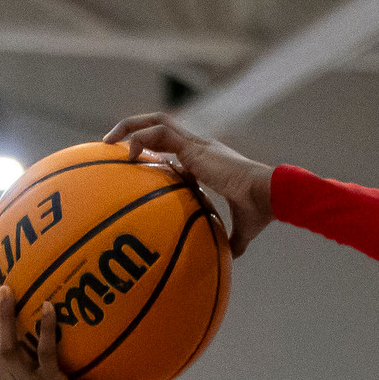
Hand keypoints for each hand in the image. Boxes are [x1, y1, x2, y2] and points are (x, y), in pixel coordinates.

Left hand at [106, 114, 273, 256]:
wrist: (270, 196)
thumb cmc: (260, 212)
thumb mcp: (242, 230)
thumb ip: (231, 240)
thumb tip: (225, 259)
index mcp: (208, 160)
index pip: (176, 145)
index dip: (155, 150)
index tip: (136, 162)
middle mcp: (200, 146)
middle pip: (160, 124)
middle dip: (134, 128)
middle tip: (111, 143)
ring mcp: (197, 143)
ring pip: (156, 121)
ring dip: (129, 127)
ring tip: (108, 142)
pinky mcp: (195, 147)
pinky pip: (159, 134)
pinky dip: (140, 139)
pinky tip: (128, 154)